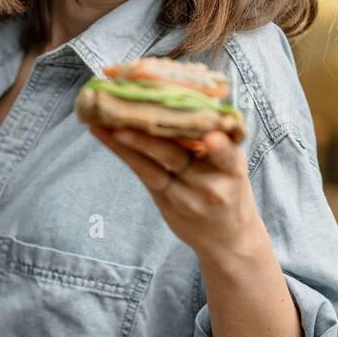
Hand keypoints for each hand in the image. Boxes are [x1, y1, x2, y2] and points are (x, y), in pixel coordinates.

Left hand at [88, 125, 263, 261]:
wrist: (227, 238)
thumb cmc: (230, 189)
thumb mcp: (234, 165)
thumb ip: (217, 141)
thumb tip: (186, 98)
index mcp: (232, 167)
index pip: (226, 156)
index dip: (219, 148)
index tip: (212, 138)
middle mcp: (208, 183)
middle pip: (177, 156)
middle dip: (148, 136)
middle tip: (127, 113)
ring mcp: (183, 196)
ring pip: (151, 165)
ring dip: (126, 143)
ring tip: (102, 124)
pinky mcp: (166, 202)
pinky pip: (142, 174)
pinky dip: (124, 153)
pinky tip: (106, 135)